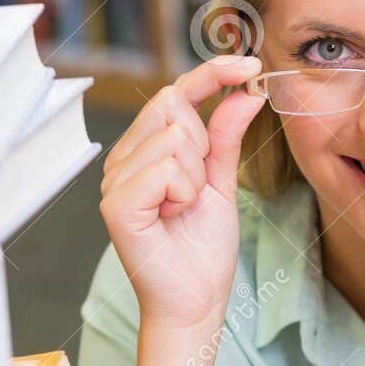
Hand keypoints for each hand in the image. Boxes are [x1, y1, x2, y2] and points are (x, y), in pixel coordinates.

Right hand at [98, 53, 265, 328]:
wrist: (196, 302)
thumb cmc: (203, 250)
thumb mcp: (222, 183)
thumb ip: (226, 135)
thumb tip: (246, 89)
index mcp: (144, 150)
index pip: (175, 92)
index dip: (211, 73)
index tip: (250, 64)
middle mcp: (123, 159)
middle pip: (172, 106)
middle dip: (202, 147)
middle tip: (196, 192)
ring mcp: (114, 180)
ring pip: (173, 137)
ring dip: (195, 178)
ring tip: (182, 211)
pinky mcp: (117, 203)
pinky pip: (166, 169)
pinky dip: (184, 194)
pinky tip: (173, 218)